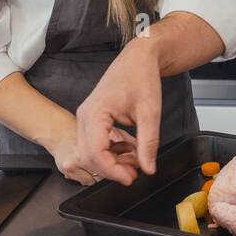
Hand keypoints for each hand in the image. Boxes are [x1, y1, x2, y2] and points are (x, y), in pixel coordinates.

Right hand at [74, 40, 163, 184]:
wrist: (139, 58)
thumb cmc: (141, 76)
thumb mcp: (150, 112)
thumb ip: (148, 143)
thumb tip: (148, 168)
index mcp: (94, 113)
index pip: (96, 153)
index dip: (112, 171)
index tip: (130, 178)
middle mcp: (85, 116)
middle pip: (90, 156)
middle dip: (112, 169)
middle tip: (135, 173)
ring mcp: (87, 118)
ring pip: (93, 152)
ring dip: (113, 161)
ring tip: (137, 160)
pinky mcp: (94, 120)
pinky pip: (98, 143)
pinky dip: (113, 151)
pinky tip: (131, 150)